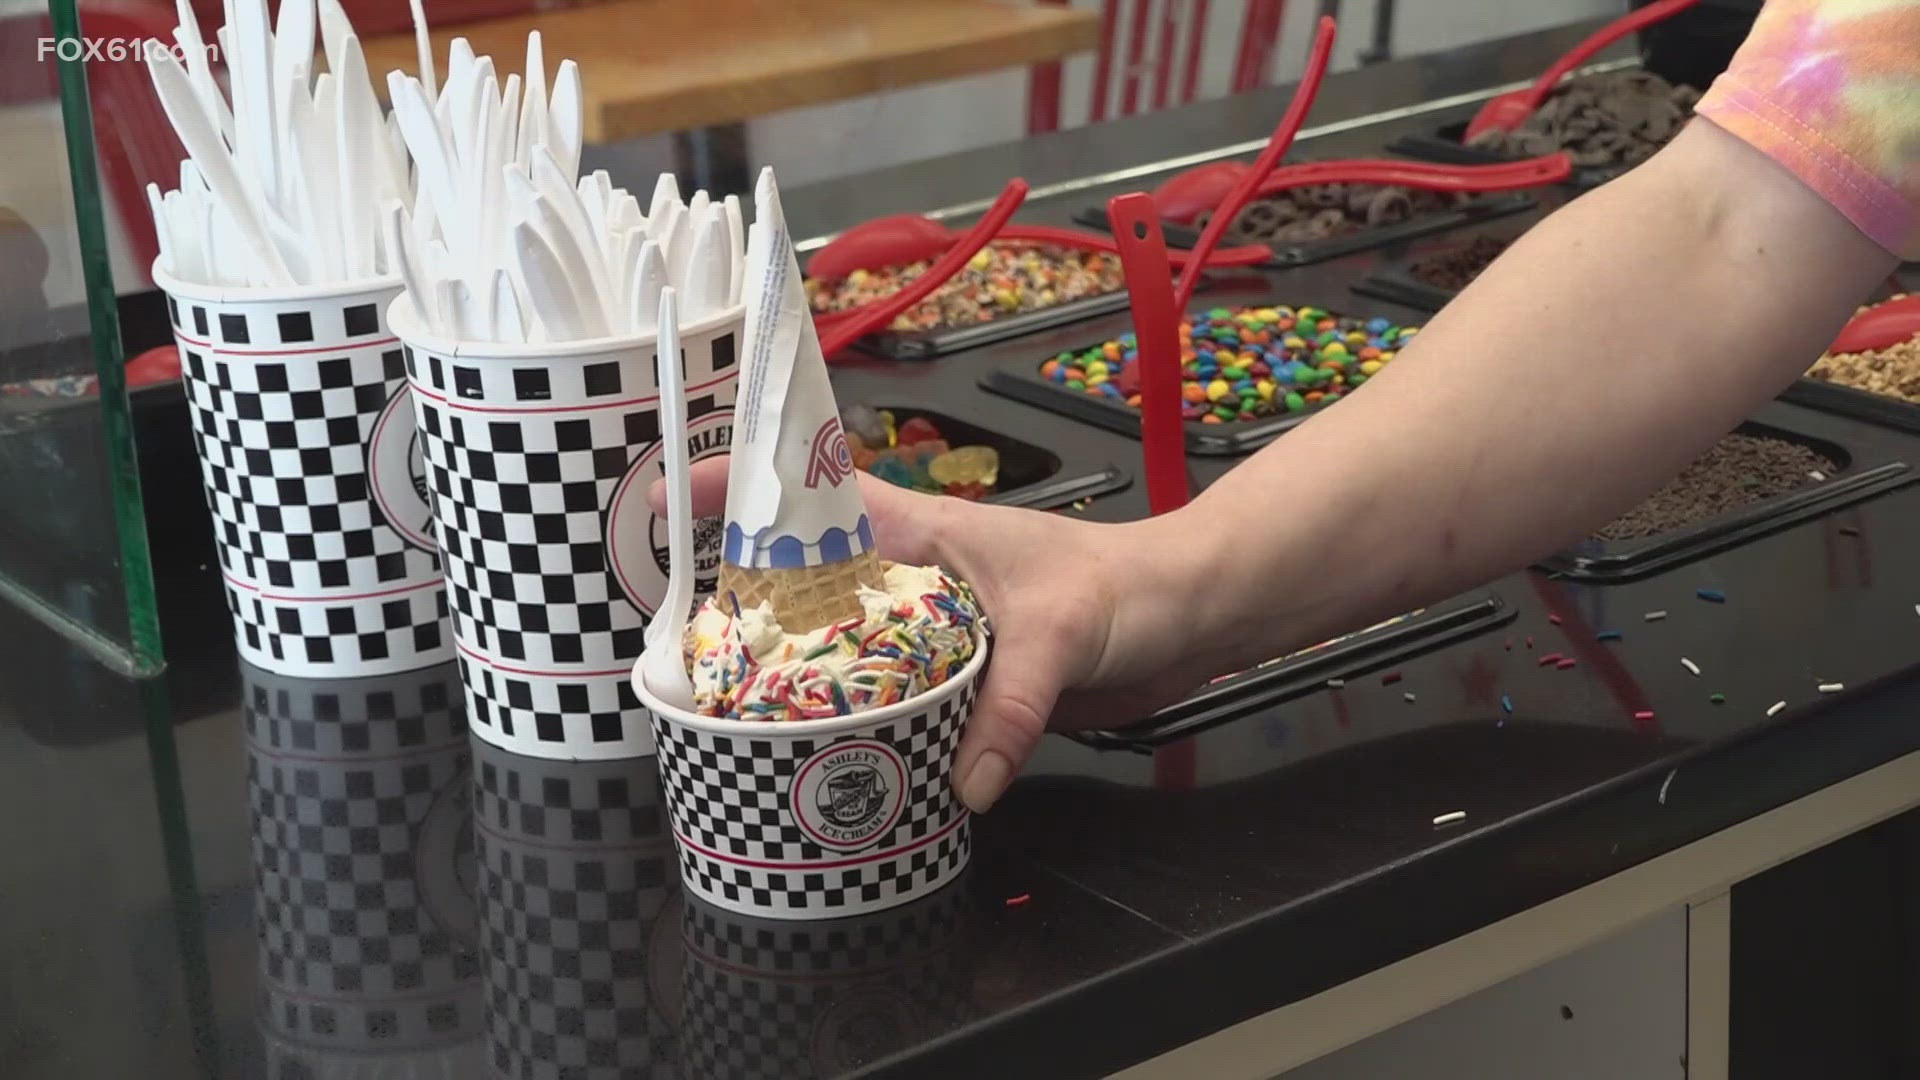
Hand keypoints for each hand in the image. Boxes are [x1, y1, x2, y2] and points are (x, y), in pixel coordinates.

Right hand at [654, 459, 1202, 811]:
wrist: (1183, 622)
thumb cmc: (1124, 590)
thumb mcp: (1059, 633)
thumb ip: (1009, 703)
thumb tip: (967, 781)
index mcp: (923, 532)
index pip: (817, 493)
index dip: (741, 487)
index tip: (670, 500)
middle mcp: (913, 579)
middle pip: (807, 583)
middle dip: (744, 607)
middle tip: (685, 649)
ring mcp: (930, 632)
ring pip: (841, 649)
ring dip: (797, 677)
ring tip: (733, 716)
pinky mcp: (956, 681)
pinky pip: (890, 702)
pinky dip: (859, 727)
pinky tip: (828, 759)